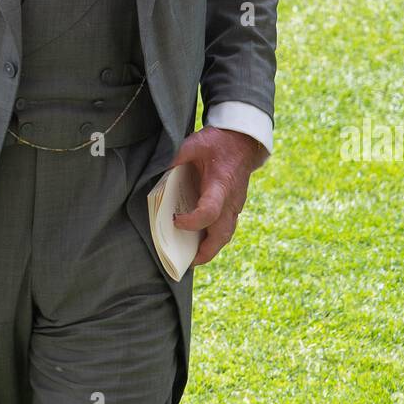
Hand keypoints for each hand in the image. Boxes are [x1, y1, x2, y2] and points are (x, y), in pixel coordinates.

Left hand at [169, 126, 267, 267]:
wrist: (243, 142)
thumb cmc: (218, 142)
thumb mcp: (195, 143)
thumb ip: (177, 157)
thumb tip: (160, 174)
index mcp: (220, 185)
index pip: (210, 211)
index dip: (193, 221)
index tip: (176, 221)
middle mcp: (231, 201)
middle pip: (222, 234)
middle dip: (205, 252)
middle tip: (186, 262)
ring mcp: (235, 206)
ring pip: (226, 235)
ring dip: (209, 249)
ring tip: (190, 259)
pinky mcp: (233, 207)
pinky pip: (225, 229)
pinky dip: (213, 239)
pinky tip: (197, 242)